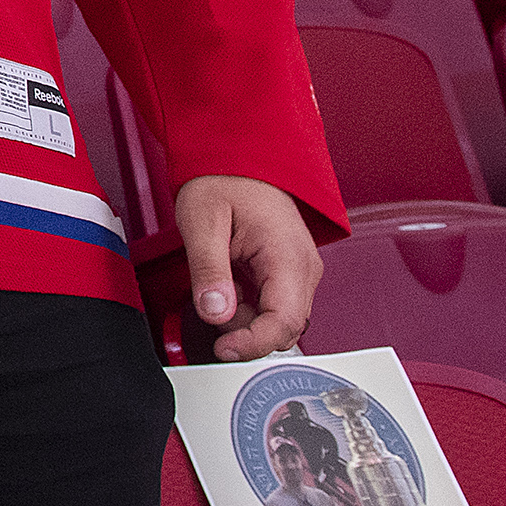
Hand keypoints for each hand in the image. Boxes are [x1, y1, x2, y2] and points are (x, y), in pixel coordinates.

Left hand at [175, 174, 321, 361]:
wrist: (240, 156)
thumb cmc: (224, 179)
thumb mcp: (202, 220)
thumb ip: (209, 269)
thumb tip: (215, 314)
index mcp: (289, 256)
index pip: (282, 322)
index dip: (252, 344)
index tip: (221, 350)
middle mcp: (303, 269)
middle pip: (281, 328)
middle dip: (244, 330)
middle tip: (211, 300)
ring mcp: (299, 272)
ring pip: (276, 320)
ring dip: (243, 317)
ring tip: (218, 279)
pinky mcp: (289, 274)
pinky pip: (271, 305)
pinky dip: (246, 305)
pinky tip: (228, 280)